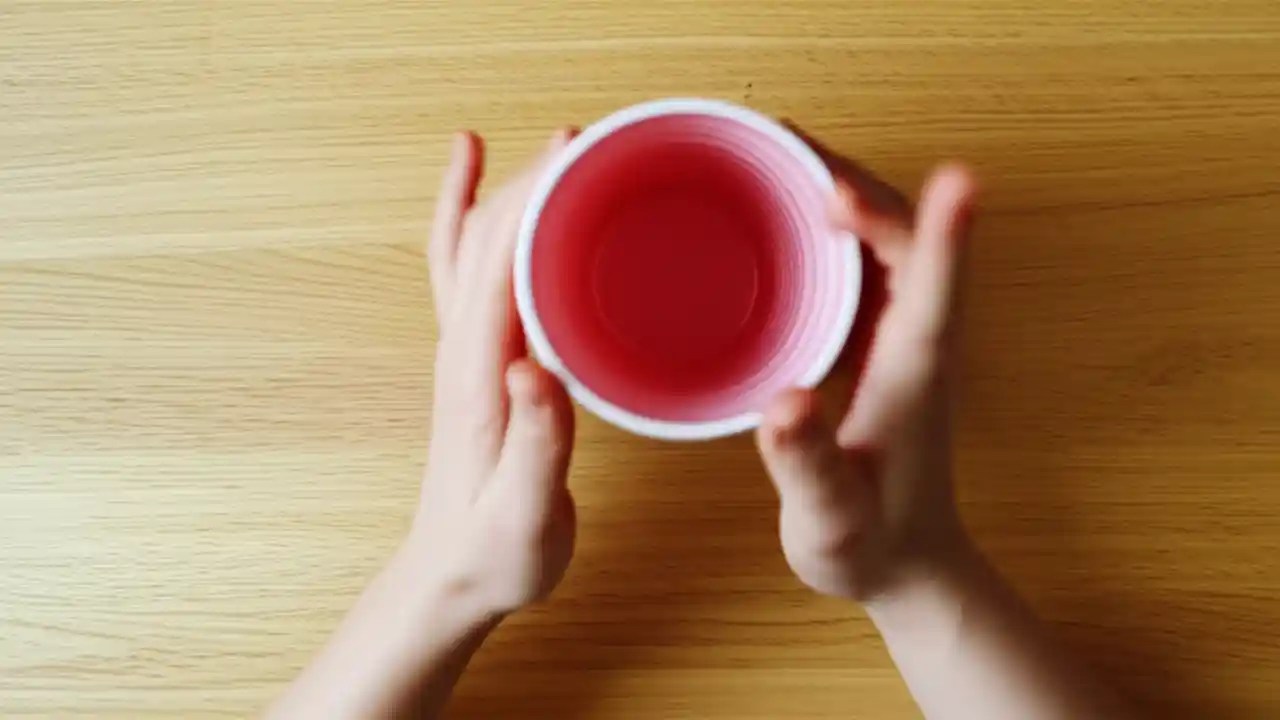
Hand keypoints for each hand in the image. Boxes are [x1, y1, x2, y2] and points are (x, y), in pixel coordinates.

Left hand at [415, 128, 578, 616]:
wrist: (453, 576)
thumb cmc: (497, 550)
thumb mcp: (525, 513)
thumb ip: (537, 444)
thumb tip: (534, 368)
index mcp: (478, 373)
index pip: (499, 258)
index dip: (537, 196)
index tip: (585, 152)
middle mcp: (462, 348)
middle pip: (487, 236)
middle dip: (537, 177)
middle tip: (597, 139)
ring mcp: (464, 351)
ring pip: (472, 245)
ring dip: (509, 187)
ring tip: (557, 144)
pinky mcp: (475, 362)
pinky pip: (465, 273)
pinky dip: (470, 222)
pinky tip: (480, 190)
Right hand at [756, 136, 978, 603]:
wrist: (908, 566)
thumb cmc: (871, 545)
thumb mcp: (828, 518)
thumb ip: (807, 464)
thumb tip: (782, 403)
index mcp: (914, 371)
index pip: (935, 287)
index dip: (939, 231)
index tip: (952, 177)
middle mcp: (918, 339)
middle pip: (901, 234)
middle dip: (848, 179)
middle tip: (779, 140)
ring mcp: (903, 336)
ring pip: (884, 238)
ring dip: (838, 188)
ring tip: (775, 153)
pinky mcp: (881, 342)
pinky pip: (863, 262)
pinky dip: (829, 224)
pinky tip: (787, 216)